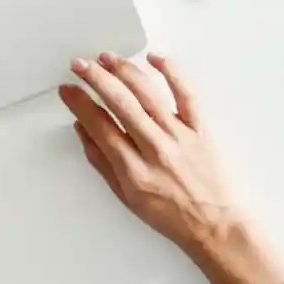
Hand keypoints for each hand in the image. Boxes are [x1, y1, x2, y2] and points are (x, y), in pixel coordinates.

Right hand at [60, 52, 283, 283]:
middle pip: (120, 104)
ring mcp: (180, 136)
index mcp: (133, 171)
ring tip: (107, 58)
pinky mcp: (201, 129)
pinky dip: (172, 72)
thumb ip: (102, 163)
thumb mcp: (127, 198)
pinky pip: (186, 94)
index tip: (68, 89)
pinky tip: (156, 57)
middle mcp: (155, 149)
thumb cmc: (173, 216)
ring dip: (125, 71)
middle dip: (96, 79)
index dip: (79, 104)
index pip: (99, 126)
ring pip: (148, 94)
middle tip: (80, 64)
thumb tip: (83, 131)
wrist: (216, 225)